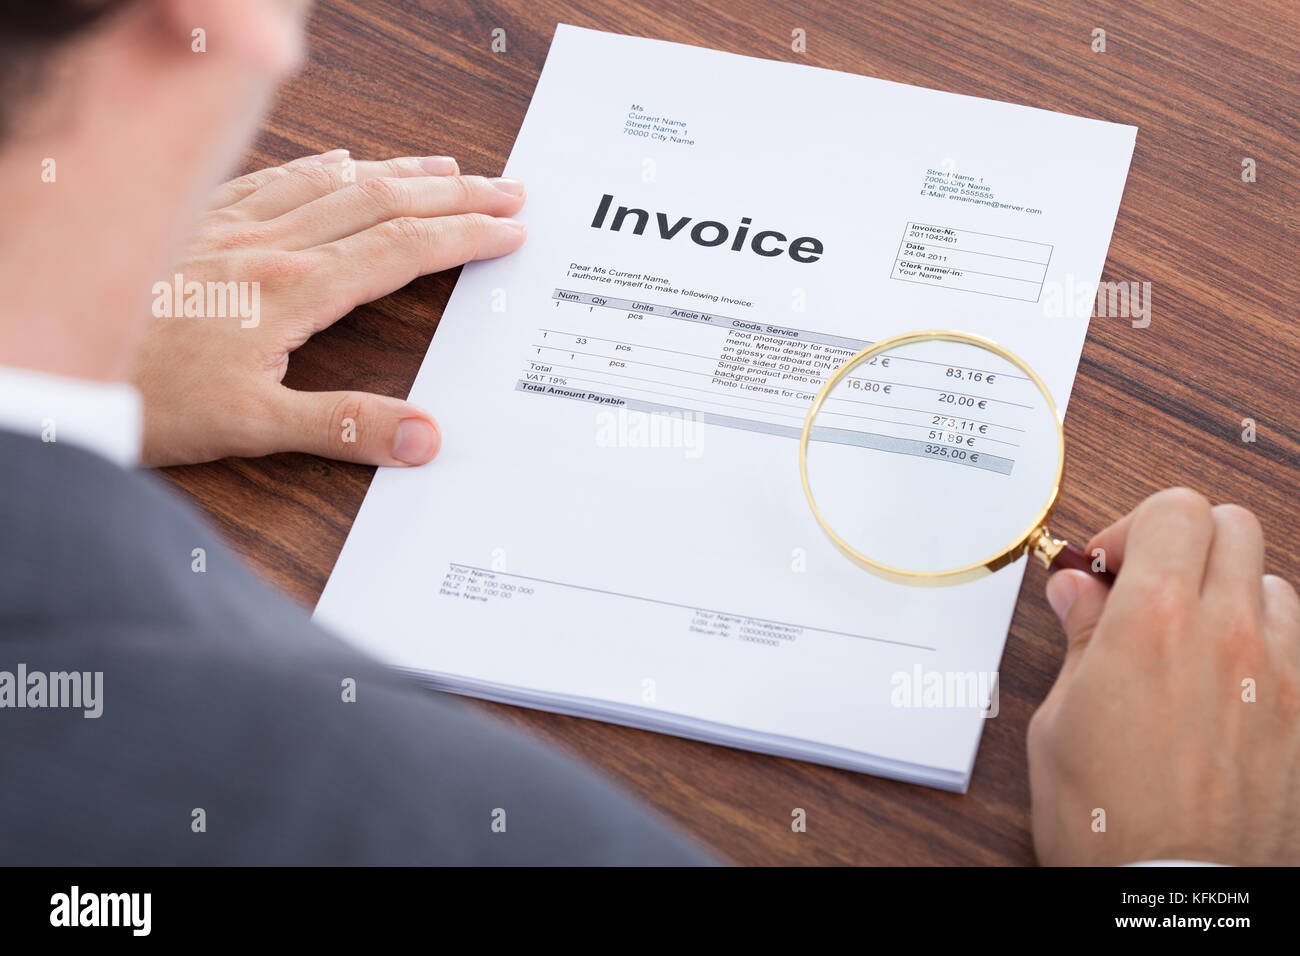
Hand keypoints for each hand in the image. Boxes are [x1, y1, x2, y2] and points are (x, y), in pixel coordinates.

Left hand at [132, 149, 526, 466]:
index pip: (401, 249)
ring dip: (400, 171)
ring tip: (448, 168)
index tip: (510, 229)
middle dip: (453, 194)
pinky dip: (322, 165)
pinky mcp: (200, 224)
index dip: (464, 236)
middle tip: (506, 190)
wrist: (50, 356)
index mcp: (293, 289)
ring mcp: (233, 226)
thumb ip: (343, 427)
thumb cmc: (147, 394)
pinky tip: (339, 160)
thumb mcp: (250, 427)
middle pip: (382, 203)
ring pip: (335, 182)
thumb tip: (424, 436)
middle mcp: (270, 244)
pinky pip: (275, 177)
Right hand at [1028, 488, 1299, 863]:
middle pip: (1230, 525)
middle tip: (1145, 586)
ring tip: (1190, 636)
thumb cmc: (1107, 824)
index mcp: (1152, 625)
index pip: (1173, 511)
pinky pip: (1299, 640)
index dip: (1133, 528)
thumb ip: (1078, 641)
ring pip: (1271, 579)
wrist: (1172, 897)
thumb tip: (1076, 591)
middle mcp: (1227, 634)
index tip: (1106, 568)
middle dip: (1183, 541)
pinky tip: (1229, 677)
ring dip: (1228, 591)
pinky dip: (1266, 638)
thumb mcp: (1060, 722)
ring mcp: (1278, 674)